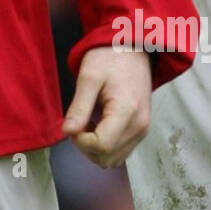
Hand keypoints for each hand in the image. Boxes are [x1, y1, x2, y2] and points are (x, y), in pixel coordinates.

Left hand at [62, 45, 151, 167]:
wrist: (133, 50)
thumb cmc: (110, 59)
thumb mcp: (88, 77)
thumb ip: (79, 107)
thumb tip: (68, 133)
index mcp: (127, 112)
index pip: (101, 146)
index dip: (80, 141)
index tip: (73, 123)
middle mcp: (139, 127)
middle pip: (106, 158)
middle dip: (86, 146)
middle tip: (78, 122)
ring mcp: (142, 130)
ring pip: (113, 159)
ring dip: (94, 148)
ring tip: (88, 122)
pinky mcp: (141, 131)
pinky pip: (120, 152)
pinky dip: (105, 146)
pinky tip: (97, 125)